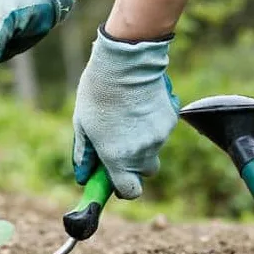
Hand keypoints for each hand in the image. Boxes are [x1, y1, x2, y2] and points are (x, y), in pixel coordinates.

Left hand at [72, 26, 179, 199]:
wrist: (125, 62)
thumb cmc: (97, 92)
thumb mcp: (81, 124)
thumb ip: (84, 154)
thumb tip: (84, 177)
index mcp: (117, 157)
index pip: (130, 191)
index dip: (123, 188)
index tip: (115, 178)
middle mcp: (142, 152)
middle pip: (145, 172)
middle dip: (134, 165)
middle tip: (119, 146)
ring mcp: (160, 136)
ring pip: (154, 150)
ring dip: (142, 143)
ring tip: (126, 117)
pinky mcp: (171, 120)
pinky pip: (161, 131)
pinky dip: (152, 125)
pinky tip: (138, 105)